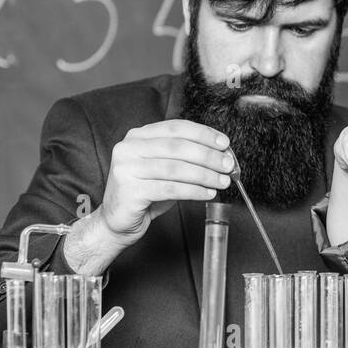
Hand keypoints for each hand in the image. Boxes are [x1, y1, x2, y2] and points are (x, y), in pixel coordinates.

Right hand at [98, 119, 233, 244]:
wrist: (119, 220)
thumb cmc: (147, 191)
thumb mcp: (165, 167)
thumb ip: (186, 157)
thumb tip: (221, 154)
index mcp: (138, 136)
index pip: (176, 127)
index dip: (203, 134)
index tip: (224, 143)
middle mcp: (129, 148)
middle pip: (178, 147)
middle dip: (208, 155)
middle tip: (228, 165)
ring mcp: (127, 168)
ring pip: (176, 168)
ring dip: (205, 175)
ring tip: (222, 181)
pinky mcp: (130, 190)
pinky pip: (170, 188)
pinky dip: (194, 191)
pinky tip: (208, 193)